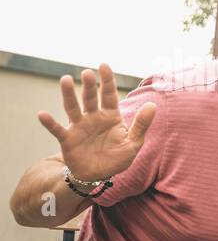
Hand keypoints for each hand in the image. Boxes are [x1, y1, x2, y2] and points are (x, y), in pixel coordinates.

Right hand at [39, 64, 155, 182]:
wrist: (99, 175)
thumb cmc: (117, 158)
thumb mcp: (133, 142)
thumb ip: (141, 124)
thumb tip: (152, 105)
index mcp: (110, 116)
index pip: (109, 95)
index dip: (107, 81)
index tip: (104, 65)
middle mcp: (93, 117)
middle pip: (91, 98)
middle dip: (89, 85)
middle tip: (87, 72)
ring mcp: (79, 127)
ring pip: (73, 107)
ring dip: (69, 94)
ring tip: (66, 80)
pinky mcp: (68, 139)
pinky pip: (57, 129)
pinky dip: (49, 123)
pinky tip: (42, 114)